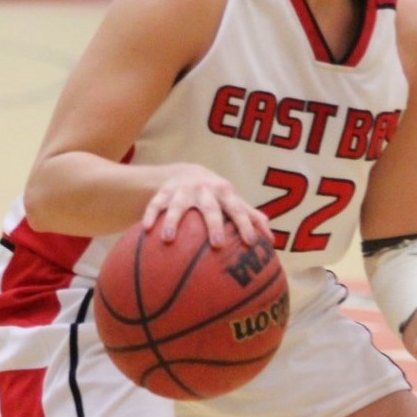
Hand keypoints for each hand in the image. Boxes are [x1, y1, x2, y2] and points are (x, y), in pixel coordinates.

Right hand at [142, 163, 272, 247]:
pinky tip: (146, 229)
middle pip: (210, 207)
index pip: (238, 209)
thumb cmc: (216, 194)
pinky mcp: (164, 191)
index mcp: (225, 193)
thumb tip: (271, 241)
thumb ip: (250, 218)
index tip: (250, 243)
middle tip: (216, 245)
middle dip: (213, 224)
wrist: (186, 172)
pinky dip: (150, 214)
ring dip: (172, 220)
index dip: (246, 225)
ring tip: (168, 239)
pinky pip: (156, 203)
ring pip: (177, 204)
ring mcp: (183, 189)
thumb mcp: (233, 201)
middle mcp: (205, 189)